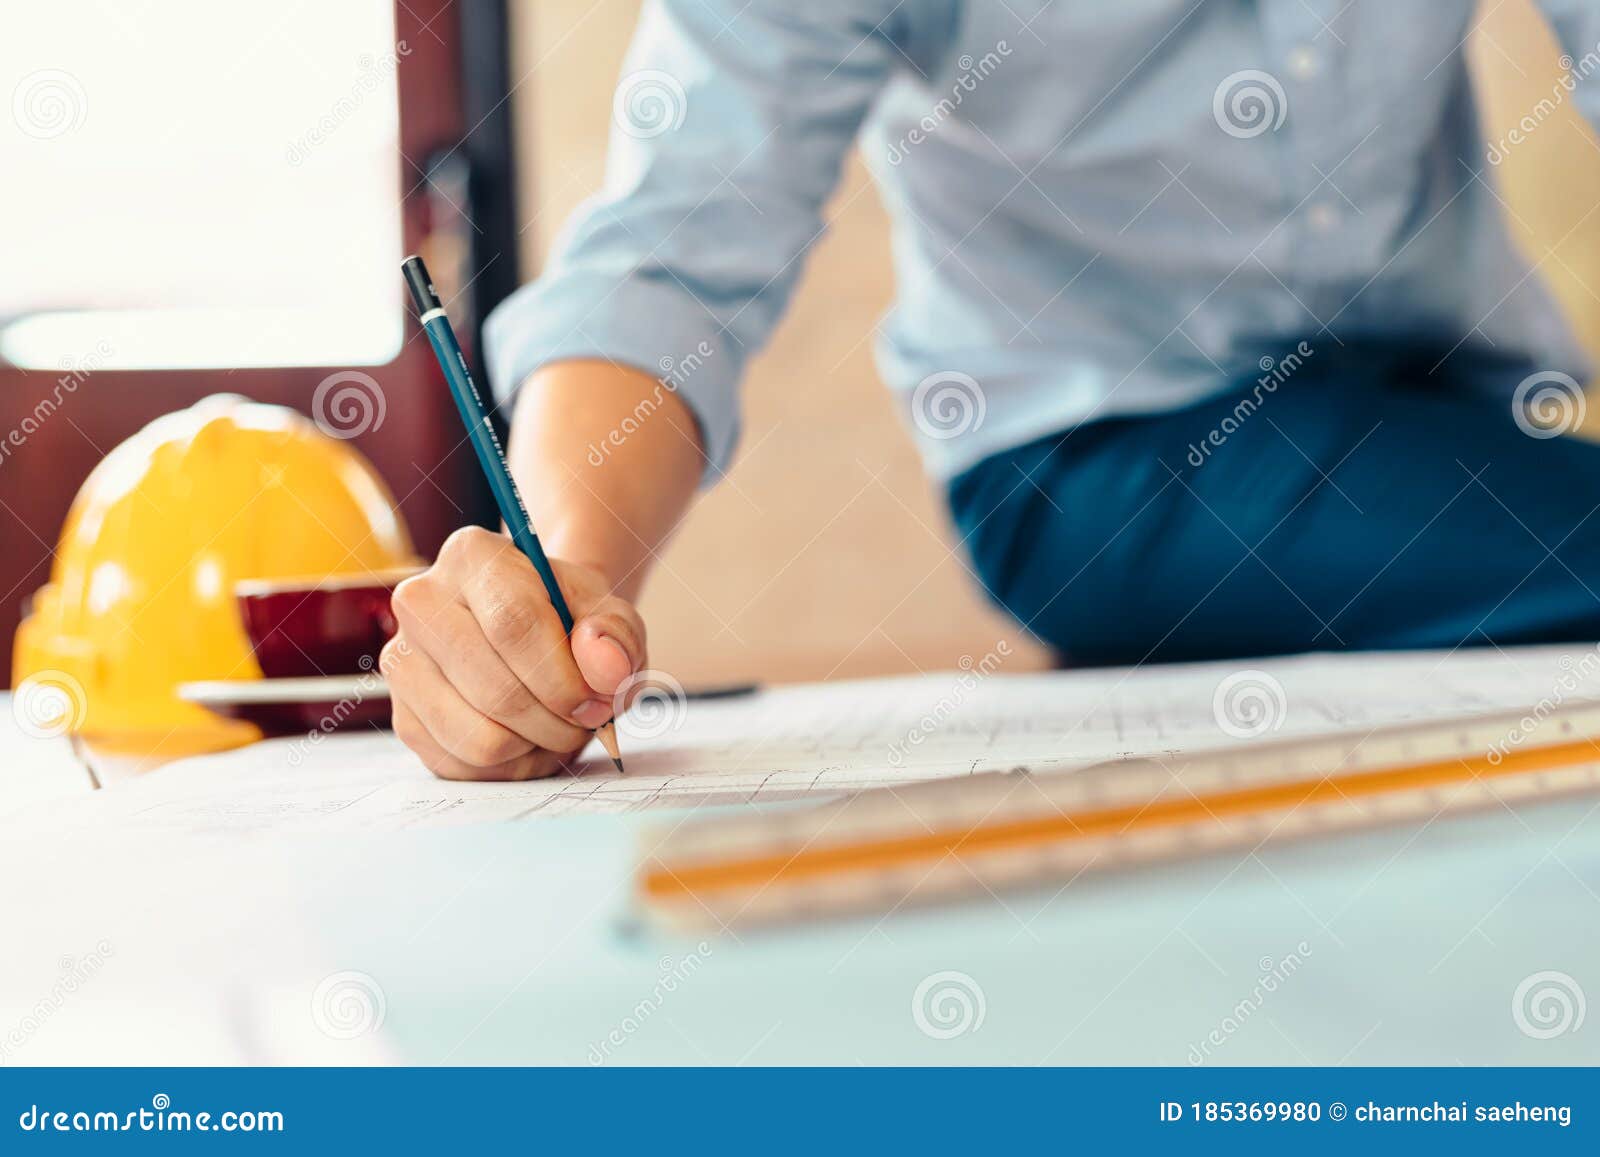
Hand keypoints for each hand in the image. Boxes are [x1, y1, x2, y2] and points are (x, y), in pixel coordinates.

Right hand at [381, 526, 644, 779]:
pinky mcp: (403, 717)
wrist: (538, 635)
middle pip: (496, 689)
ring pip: (479, 738)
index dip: (565, 678)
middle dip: (558, 721)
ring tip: (556, 723)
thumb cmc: (573, 622)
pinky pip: (465, 765)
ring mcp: (402, 662)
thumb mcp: (611, 617)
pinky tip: (527, 736)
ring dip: (537, 746)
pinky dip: (511, 765)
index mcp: (472, 556)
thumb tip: (604, 669)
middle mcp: (421, 602)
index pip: (513, 623)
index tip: (597, 701)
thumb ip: (617, 636)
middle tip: (587, 718)